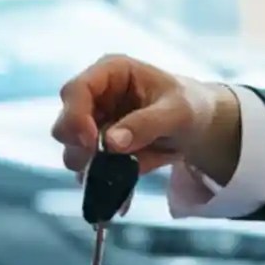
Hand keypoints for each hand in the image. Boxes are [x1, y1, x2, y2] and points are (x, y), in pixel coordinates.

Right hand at [51, 55, 241, 184]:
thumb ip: (146, 124)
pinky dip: (105, 183)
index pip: (74, 91)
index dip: (75, 117)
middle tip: (103, 164)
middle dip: (81, 149)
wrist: (199, 126)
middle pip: (65, 125)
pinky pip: (91, 172)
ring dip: (96, 168)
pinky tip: (123, 190)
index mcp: (110, 73)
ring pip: (74, 152)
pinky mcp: (99, 151)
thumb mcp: (178, 112)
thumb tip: (111, 143)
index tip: (91, 143)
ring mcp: (93, 126)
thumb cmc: (189, 106)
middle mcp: (94, 98)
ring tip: (128, 170)